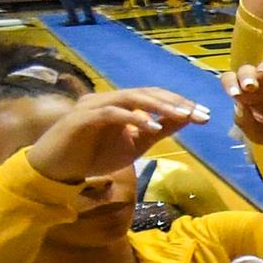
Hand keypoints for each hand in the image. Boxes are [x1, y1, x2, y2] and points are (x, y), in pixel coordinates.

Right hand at [26, 88, 208, 183]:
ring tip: (182, 115)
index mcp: (121, 104)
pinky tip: (151, 126)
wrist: (57, 170)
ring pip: (131, 98)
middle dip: (175, 102)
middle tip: (199, 113)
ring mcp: (94, 106)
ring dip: (158, 106)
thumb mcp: (136, 144)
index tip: (205, 115)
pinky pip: (111, 113)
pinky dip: (132, 118)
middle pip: (147, 93)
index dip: (180, 103)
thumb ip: (158, 130)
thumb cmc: (94, 156)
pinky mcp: (82, 118)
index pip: (155, 97)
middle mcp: (108, 99)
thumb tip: (185, 117)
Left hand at [225, 61, 262, 149]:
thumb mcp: (260, 136)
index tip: (235, 94)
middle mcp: (262, 86)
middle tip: (251, 86)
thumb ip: (245, 123)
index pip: (232, 81)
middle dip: (246, 75)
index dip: (230, 83)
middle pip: (247, 70)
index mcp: (248, 97)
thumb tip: (237, 104)